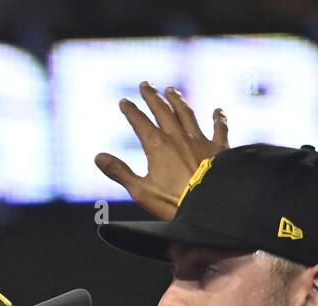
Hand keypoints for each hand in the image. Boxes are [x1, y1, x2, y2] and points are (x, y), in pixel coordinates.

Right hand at [95, 82, 228, 219]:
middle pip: (163, 110)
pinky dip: (218, 119)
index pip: (140, 121)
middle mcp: (178, 137)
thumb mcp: (141, 191)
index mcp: (157, 146)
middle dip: (152, 96)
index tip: (124, 101)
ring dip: (178, 100)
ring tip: (172, 90)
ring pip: (187, 113)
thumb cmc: (174, 203)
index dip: (130, 110)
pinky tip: (218, 111)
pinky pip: (220, 129)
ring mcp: (200, 141)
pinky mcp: (219, 149)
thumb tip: (98, 157)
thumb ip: (119, 172)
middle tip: (145, 85)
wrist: (209, 208)